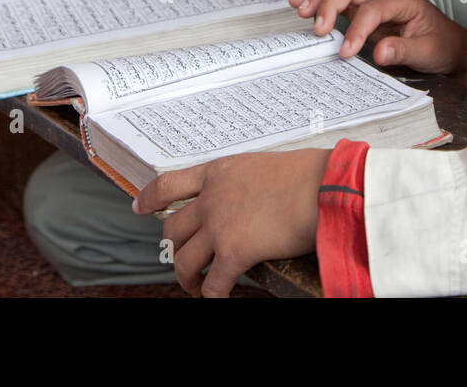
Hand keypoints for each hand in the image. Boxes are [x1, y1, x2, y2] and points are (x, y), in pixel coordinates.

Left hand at [134, 149, 329, 296]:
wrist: (326, 186)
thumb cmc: (309, 175)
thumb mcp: (264, 167)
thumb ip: (243, 185)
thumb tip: (246, 204)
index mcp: (218, 172)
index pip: (168, 184)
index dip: (149, 199)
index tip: (140, 208)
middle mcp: (212, 197)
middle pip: (172, 229)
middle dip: (173, 249)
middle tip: (181, 260)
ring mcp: (219, 225)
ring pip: (184, 260)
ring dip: (188, 278)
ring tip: (197, 287)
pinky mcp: (234, 252)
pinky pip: (213, 284)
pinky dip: (213, 296)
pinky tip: (219, 299)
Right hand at [290, 0, 466, 74]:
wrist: (449, 47)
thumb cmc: (441, 47)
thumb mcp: (428, 52)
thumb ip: (403, 50)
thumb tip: (379, 52)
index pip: (372, 9)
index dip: (356, 29)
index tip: (346, 52)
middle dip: (329, 4)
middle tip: (317, 30)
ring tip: (301, 11)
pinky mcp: (364, 9)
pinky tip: (301, 3)